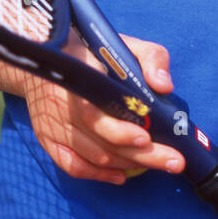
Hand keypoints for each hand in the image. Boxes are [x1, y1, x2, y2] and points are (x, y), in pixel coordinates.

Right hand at [24, 34, 184, 184]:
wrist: (43, 54)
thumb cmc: (91, 50)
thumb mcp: (124, 43)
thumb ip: (150, 56)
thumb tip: (164, 85)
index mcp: (79, 73)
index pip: (96, 110)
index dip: (119, 129)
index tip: (146, 137)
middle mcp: (61, 103)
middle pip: (101, 139)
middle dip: (141, 154)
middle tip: (174, 162)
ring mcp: (52, 124)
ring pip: (93, 155)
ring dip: (127, 164)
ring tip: (158, 163)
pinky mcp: (47, 139)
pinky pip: (72, 166)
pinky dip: (98, 175)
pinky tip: (121, 176)